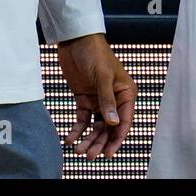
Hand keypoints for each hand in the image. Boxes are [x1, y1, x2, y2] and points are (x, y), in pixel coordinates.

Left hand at [57, 34, 135, 159]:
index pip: (123, 121)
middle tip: (89, 155)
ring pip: (95, 126)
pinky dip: (77, 130)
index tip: (108, 153)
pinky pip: (82, 119)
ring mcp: (99, 101)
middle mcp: (114, 100)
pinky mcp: (84, 99)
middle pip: (109, 128)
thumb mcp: (102, 77)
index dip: (117, 139)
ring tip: (78, 150)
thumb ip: (107, 101)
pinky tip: (70, 138)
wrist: (75, 41)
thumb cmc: (94, 54)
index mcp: (126, 94)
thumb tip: (112, 124)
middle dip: (99, 142)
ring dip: (88, 139)